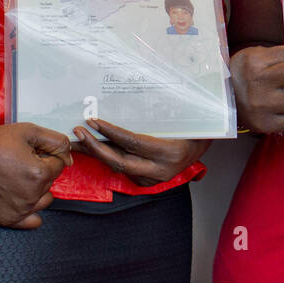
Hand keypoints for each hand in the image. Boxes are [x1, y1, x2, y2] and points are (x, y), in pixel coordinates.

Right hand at [0, 122, 73, 229]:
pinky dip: (31, 211)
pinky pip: (32, 221)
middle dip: (41, 171)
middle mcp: (31, 195)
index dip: (45, 155)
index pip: (59, 165)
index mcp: (39, 174)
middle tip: (18, 162)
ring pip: (44, 199)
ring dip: (37, 189)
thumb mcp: (29, 131)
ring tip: (16, 177)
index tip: (28, 152)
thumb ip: (56, 142)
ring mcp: (19, 210)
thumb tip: (69, 158)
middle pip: (51, 182)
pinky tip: (22, 198)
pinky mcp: (6, 219)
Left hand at [71, 118, 209, 186]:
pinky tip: (95, 147)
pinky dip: (109, 158)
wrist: (204, 147)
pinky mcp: (147, 182)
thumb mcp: (179, 118)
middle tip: (79, 132)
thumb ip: (156, 116)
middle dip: (96, 147)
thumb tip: (126, 101)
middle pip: (120, 161)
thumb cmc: (193, 128)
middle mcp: (160, 169)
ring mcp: (154, 179)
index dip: (111, 132)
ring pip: (118, 167)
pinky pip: (123, 170)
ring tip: (81, 138)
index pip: (133, 142)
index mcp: (169, 152)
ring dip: (98, 153)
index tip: (94, 121)